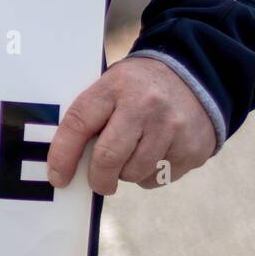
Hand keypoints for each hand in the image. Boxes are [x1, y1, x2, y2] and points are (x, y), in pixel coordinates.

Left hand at [47, 56, 216, 195]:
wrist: (196, 74)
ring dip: (127, 173)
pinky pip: (157, 179)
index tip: (58, 177)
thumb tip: (66, 163)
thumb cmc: (141, 88)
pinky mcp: (191, 149)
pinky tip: (157, 152)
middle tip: (98, 181)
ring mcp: (171, 128)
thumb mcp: (113, 86)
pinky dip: (150, 174)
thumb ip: (92, 117)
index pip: (78, 124)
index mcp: (116, 85)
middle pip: (108, 159)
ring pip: (133, 174)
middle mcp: (146, 105)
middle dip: (98, 178)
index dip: (63, 156)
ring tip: (135, 152)